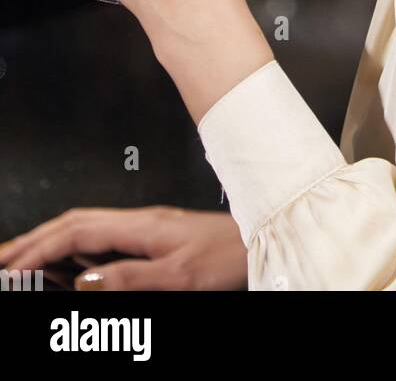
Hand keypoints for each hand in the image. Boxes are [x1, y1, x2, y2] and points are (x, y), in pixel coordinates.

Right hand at [0, 207, 247, 290]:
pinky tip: (73, 258)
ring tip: (27, 256)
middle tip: (6, 257)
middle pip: (75, 223)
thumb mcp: (180, 275)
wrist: (264, 235)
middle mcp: (141, 221)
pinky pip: (104, 234)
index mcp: (141, 226)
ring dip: (53, 240)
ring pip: (88, 226)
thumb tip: (85, 280)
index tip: (12, 262)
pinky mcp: (157, 235)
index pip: (76, 232)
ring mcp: (148, 226)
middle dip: (36, 239)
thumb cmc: (229, 253)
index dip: (39, 246)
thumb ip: (131, 277)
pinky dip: (77, 244)